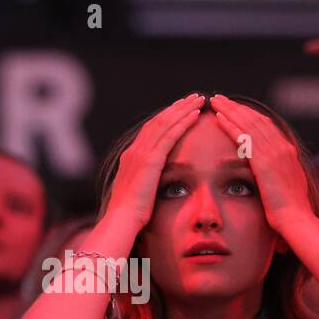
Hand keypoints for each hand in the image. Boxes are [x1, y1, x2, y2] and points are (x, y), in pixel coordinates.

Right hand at [106, 94, 204, 230]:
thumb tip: (151, 184)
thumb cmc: (129, 215)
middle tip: (193, 97)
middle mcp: (134, 150)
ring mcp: (141, 154)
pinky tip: (195, 114)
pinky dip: (183, 122)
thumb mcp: (137, 193)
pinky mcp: (150, 160)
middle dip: (177, 107)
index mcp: (130, 157)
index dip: (167, 117)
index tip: (181, 109)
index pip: (151, 130)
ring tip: (198, 99)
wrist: (120, 221)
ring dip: (183, 109)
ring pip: (165, 123)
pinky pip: (169, 135)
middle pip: (159, 121)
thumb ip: (144, 182)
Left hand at [209, 94, 312, 236]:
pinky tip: (219, 118)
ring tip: (215, 102)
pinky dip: (231, 125)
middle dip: (236, 107)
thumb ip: (276, 177)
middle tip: (220, 98)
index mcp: (288, 152)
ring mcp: (275, 153)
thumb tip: (268, 177)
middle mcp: (283, 148)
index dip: (248, 115)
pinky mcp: (265, 162)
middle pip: (256, 119)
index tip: (233, 109)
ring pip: (249, 123)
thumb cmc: (290, 214)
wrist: (297, 222)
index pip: (265, 126)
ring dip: (230, 111)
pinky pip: (245, 138)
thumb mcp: (284, 189)